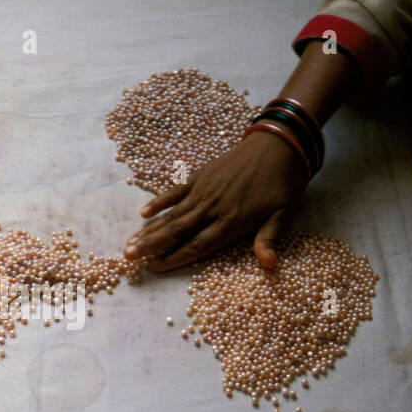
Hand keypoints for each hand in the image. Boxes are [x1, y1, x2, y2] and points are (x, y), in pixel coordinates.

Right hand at [123, 131, 309, 271]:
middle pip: (177, 230)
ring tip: (129, 243)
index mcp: (233, 220)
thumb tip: (269, 263)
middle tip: (128, 257)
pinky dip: (159, 202)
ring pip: (172, 214)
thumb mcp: (283, 213)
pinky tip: (143, 213)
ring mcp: (204, 190)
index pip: (199, 244)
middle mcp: (213, 207)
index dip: (176, 257)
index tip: (155, 267)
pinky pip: (175, 191)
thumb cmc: (283, 183)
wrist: (279, 144)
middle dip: (151, 245)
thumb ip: (269, 238)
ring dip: (149, 229)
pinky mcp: (200, 175)